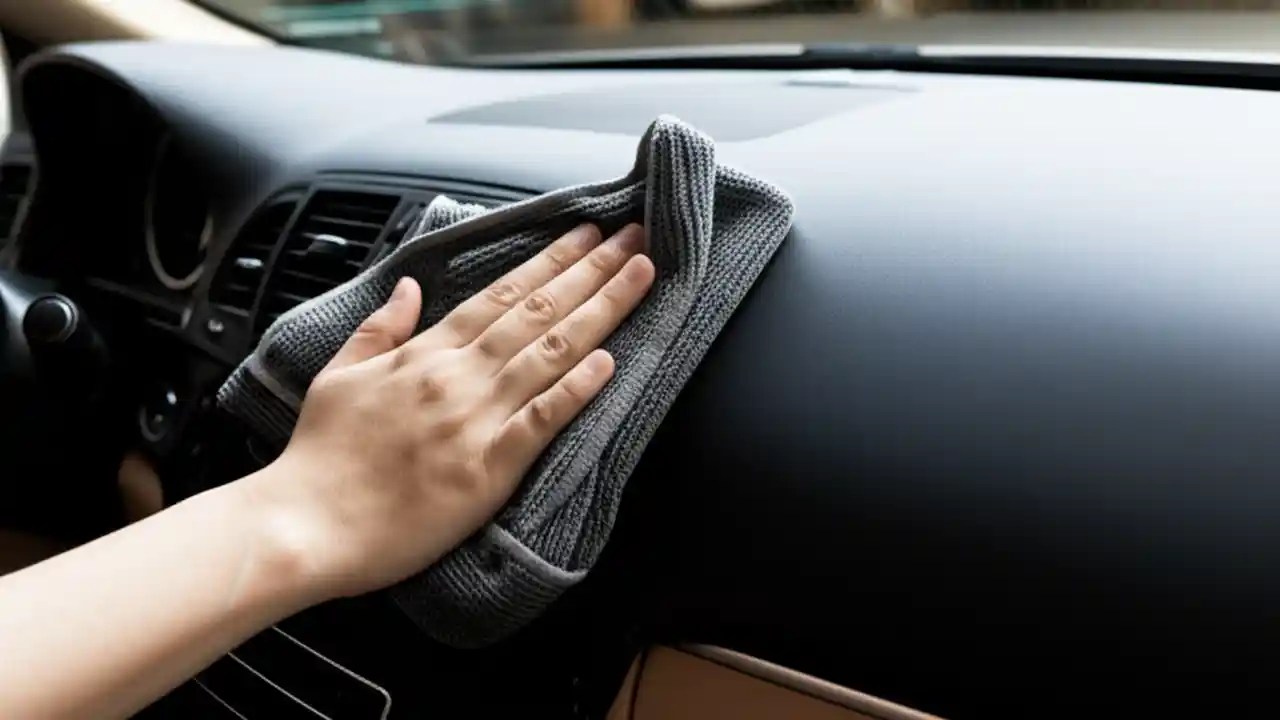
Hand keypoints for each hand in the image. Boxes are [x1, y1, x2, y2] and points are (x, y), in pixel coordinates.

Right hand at [244, 224, 652, 600]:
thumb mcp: (340, 374)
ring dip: (601, 310)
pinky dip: (576, 390)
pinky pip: (541, 422)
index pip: (503, 294)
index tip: (587, 235)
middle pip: (539, 311)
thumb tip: (409, 287)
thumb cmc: (320, 457)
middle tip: (636, 237)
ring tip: (639, 276)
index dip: (552, 261)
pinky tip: (609, 362)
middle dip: (593, 269)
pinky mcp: (487, 469)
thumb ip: (381, 328)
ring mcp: (476, 420)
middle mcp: (458, 377)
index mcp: (427, 353)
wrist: (303, 525)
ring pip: (550, 352)